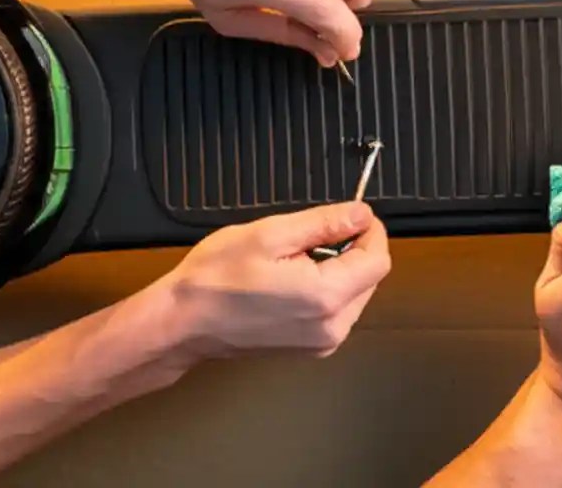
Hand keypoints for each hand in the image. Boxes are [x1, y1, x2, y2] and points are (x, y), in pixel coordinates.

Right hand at [163, 202, 390, 358]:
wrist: (183, 324)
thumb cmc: (216, 278)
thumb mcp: (270, 234)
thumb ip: (324, 224)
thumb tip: (362, 214)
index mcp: (327, 298)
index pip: (378, 260)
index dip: (370, 232)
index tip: (351, 215)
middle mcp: (333, 327)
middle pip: (370, 278)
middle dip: (352, 250)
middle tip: (311, 237)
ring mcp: (323, 343)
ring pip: (356, 294)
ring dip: (339, 270)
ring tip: (294, 261)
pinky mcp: (313, 348)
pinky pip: (338, 311)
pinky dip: (327, 290)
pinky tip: (293, 281)